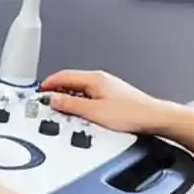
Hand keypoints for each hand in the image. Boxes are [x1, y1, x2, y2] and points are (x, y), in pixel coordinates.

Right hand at [40, 70, 169, 134]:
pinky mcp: (112, 96)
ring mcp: (107, 87)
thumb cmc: (130, 113)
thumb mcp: (94, 112)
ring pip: (80, 89)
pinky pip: (89, 95)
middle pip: (71, 81)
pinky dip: (79, 101)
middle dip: (56, 90)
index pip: (64, 76)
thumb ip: (71, 105)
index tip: (39, 92)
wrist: (153, 117)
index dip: (49, 84)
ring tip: (60, 109)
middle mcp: (100, 79)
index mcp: (94, 79)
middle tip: (46, 102)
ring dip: (68, 97)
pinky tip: (79, 112)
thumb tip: (54, 100)